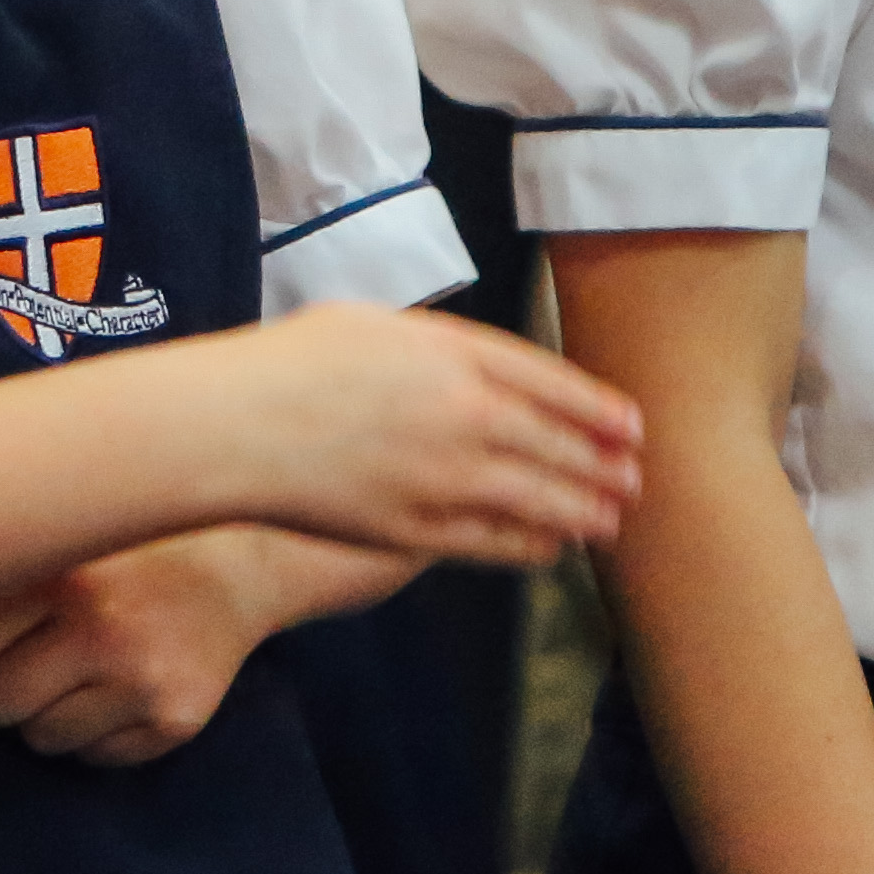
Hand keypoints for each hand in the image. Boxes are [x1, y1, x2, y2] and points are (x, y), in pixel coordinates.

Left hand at [0, 527, 303, 762]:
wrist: (244, 558)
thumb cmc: (126, 544)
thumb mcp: (62, 529)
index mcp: (61, 571)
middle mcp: (101, 627)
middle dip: (1, 688)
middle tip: (31, 658)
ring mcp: (142, 679)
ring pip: (39, 739)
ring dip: (45, 714)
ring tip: (77, 672)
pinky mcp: (175, 719)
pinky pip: (94, 758)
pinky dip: (94, 734)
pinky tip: (118, 689)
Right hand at [190, 303, 638, 564]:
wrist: (237, 424)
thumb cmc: (291, 364)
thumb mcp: (374, 324)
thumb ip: (436, 345)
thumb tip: (473, 363)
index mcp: (456, 353)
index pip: (552, 382)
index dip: (599, 408)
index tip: (631, 426)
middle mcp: (466, 413)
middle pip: (559, 444)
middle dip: (604, 466)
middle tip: (636, 480)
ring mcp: (447, 476)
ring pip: (539, 499)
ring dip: (582, 511)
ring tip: (610, 521)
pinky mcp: (419, 528)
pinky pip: (493, 542)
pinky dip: (530, 546)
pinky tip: (548, 549)